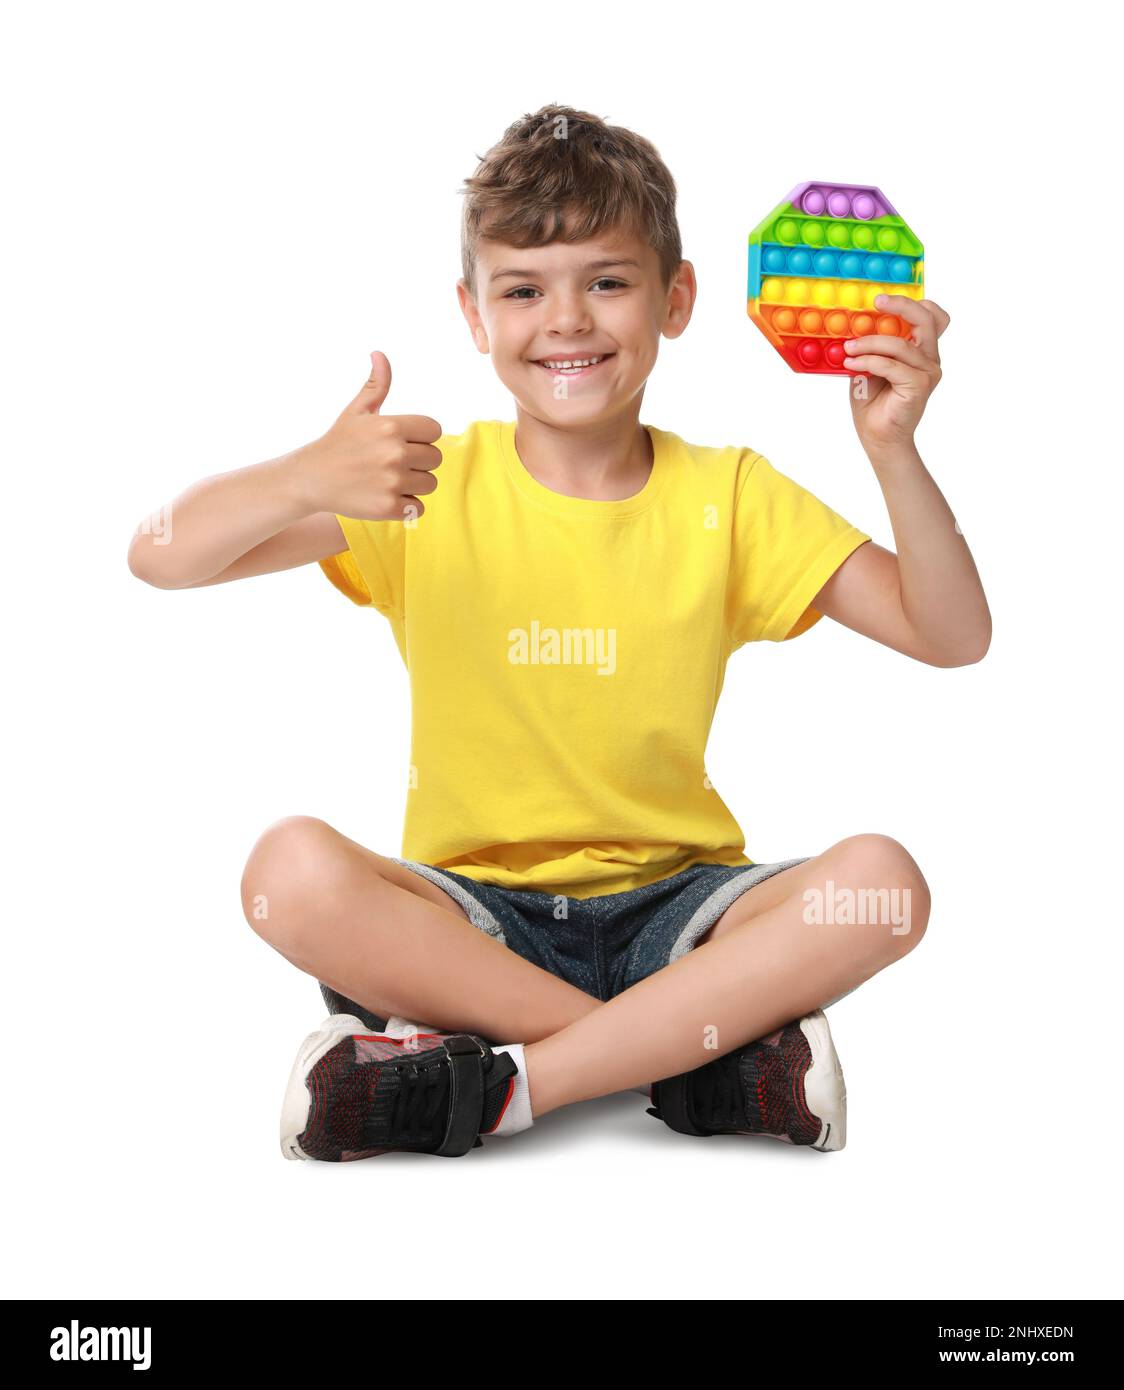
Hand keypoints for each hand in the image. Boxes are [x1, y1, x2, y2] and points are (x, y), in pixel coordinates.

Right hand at [292, 352, 442, 519]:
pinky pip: (418, 507)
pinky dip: (405, 505)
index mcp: (391, 426)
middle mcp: (394, 453)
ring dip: (414, 484)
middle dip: (419, 461)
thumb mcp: (356, 411)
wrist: (311, 478)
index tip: (403, 442)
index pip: (434, 431)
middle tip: (393, 463)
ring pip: (429, 484)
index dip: (422, 437)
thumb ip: (376, 385)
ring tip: (389, 479)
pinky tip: (385, 496)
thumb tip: (379, 354)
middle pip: (435, 458)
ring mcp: (392, 482)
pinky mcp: (388, 507)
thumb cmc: (338, 442)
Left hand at [843, 296, 949, 457]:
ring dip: (869, 343)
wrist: (877, 437)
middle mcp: (929, 359)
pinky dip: (868, 362)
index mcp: (921, 350)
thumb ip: (872, 345)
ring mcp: (927, 373)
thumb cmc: (873, 403)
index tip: (881, 300)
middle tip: (875, 303)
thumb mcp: (869, 365)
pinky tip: (851, 364)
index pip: (933, 317)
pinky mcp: (919, 386)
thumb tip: (856, 322)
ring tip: (848, 348)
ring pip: (901, 344)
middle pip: (927, 319)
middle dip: (901, 306)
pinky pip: (890, 365)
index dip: (913, 302)